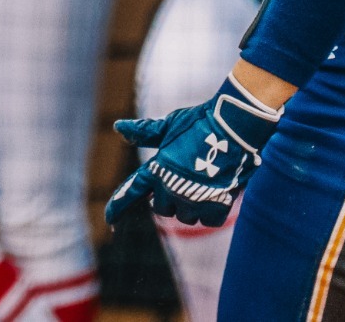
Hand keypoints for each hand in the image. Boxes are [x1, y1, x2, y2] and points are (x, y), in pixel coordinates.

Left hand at [103, 75, 280, 227]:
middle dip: (169, 198)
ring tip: (204, 182)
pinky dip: (212, 211)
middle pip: (162, 208)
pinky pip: (208, 220)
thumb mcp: (169, 125)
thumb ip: (144, 133)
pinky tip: (218, 192)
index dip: (117, 207)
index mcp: (156, 169)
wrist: (235, 126)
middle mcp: (171, 188)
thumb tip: (118, 126)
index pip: (130, 193)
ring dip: (191, 205)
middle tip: (184, 179)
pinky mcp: (215, 207)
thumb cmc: (199, 122)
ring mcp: (193, 200)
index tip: (109, 222)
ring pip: (185, 217)